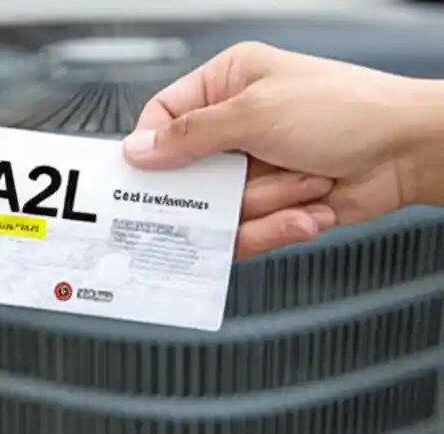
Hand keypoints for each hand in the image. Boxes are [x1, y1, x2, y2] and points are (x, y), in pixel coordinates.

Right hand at [123, 41, 443, 258]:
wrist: (410, 153)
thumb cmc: (348, 112)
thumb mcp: (256, 113)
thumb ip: (190, 135)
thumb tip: (138, 151)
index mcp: (228, 84)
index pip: (164, 117)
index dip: (152, 150)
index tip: (145, 176)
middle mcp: (237, 126)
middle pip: (188, 177)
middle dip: (221, 190)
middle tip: (231, 194)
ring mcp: (254, 169)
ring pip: (219, 210)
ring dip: (265, 203)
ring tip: (305, 184)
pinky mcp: (271, 205)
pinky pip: (247, 234)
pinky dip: (279, 226)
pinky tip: (311, 207)